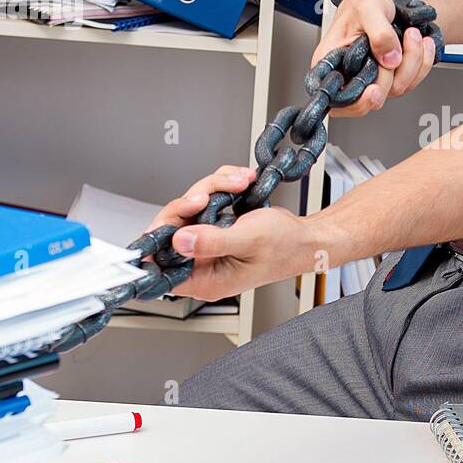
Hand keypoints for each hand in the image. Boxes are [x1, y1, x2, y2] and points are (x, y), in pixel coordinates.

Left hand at [144, 166, 307, 300]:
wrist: (304, 237)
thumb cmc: (284, 247)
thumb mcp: (248, 241)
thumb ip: (212, 242)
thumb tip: (178, 241)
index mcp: (205, 279)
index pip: (161, 265)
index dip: (158, 239)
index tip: (172, 217)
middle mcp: (201, 264)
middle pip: (171, 228)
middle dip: (192, 202)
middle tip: (210, 195)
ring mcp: (206, 245)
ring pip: (188, 209)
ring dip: (212, 188)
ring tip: (238, 183)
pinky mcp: (214, 228)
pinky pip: (204, 201)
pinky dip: (221, 187)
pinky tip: (240, 184)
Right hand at [311, 0, 435, 117]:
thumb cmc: (364, 1)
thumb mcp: (369, 8)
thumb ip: (379, 33)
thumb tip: (390, 59)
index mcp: (330, 63)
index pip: (338, 100)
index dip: (358, 102)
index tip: (374, 92)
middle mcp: (349, 75)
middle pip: (376, 96)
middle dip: (397, 70)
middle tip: (406, 37)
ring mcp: (372, 78)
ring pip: (398, 88)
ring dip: (414, 62)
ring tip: (414, 34)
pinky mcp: (390, 76)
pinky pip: (412, 80)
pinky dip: (423, 62)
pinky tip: (423, 44)